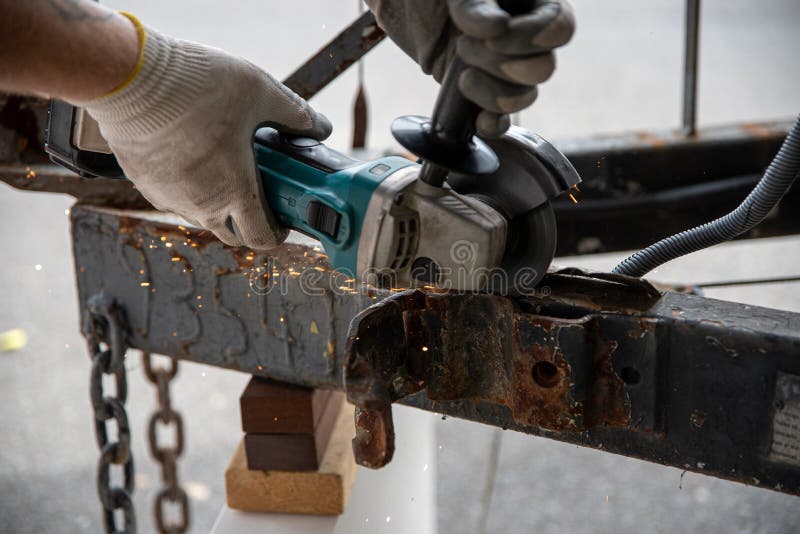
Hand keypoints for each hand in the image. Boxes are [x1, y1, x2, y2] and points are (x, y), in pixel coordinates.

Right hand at [77, 18, 330, 249]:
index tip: (283, 220)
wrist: (127, 77)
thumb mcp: (261, 92)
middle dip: (250, 223)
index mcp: (233, 191)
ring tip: (226, 167)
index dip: (278, 235)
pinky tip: (194, 157)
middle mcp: (199, 205)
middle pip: (232, 234)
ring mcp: (167, 197)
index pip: (260, 238)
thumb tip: (321, 127)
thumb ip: (296, 114)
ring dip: (219, 204)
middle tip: (259, 193)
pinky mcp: (142, 183)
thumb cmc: (194, 86)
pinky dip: (189, 188)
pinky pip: (173, 197)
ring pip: (201, 215)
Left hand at [366, 0, 574, 136]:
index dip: (530, 39)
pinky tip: (477, 119)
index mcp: (532, 6)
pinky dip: (491, 124)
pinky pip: (502, 120)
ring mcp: (506, 71)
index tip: (492, 37)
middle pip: (543, 68)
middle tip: (463, 47)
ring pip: (524, 97)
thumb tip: (496, 27)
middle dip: (500, 65)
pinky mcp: (483, 97)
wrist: (405, 9)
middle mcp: (526, 40)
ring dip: (492, 93)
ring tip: (461, 76)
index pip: (560, 28)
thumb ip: (475, 4)